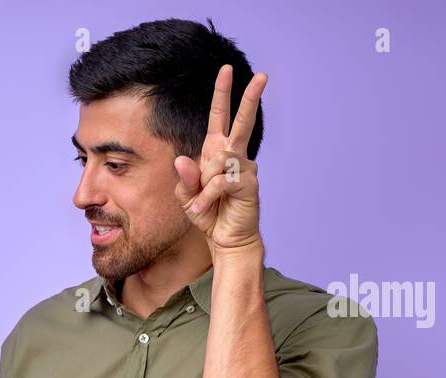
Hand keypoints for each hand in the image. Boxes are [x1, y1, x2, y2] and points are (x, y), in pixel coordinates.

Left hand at [173, 63, 267, 253]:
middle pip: (242, 122)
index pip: (220, 118)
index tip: (226, 70)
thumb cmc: (209, 214)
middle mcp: (234, 156)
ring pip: (218, 161)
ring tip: (202, 202)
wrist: (225, 239)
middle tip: (262, 75)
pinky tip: (203, 210)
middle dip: (250, 98)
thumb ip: (184, 179)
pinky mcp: (248, 184)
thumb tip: (183, 160)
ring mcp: (244, 168)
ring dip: (203, 184)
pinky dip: (206, 197)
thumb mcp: (187, 197)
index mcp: (216, 152)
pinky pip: (219, 182)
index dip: (222, 94)